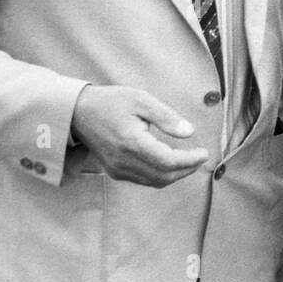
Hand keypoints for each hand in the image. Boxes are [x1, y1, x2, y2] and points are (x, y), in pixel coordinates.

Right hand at [70, 85, 208, 186]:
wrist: (78, 113)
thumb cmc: (111, 102)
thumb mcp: (141, 100)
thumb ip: (166, 117)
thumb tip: (189, 132)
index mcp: (132, 142)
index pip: (168, 161)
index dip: (190, 160)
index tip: (204, 153)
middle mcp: (124, 161)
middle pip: (164, 176)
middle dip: (187, 169)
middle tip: (199, 157)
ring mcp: (118, 169)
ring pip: (155, 181)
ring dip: (176, 174)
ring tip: (189, 161)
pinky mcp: (115, 172)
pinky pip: (144, 180)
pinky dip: (162, 175)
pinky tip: (170, 163)